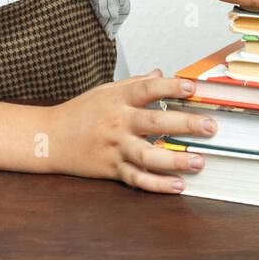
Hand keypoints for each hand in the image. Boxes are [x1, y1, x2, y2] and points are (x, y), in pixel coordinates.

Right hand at [46, 69, 217, 192]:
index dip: (171, 87)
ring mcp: (115, 147)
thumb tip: (161, 74)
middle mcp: (117, 122)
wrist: (48, 138)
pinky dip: (158, 185)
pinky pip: (137, 178)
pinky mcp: (112, 168)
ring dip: (175, 160)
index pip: (147, 89)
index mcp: (117, 99)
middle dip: (184, 124)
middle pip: (154, 122)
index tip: (192, 88)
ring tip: (198, 161)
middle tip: (210, 127)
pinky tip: (178, 186)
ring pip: (148, 155)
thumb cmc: (79, 113)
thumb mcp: (105, 91)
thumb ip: (135, 84)